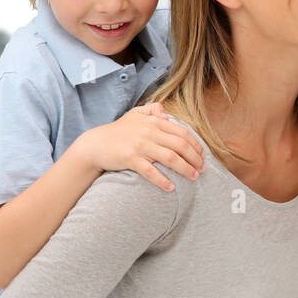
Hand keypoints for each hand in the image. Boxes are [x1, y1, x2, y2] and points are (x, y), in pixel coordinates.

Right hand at [74, 101, 204, 191]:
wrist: (94, 144)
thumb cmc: (117, 132)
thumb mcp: (134, 115)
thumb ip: (152, 110)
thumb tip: (166, 113)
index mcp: (153, 122)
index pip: (183, 132)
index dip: (196, 145)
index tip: (203, 156)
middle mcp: (149, 132)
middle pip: (181, 145)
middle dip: (195, 158)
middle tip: (202, 169)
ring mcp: (140, 145)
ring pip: (170, 158)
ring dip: (185, 169)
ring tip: (194, 177)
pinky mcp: (130, 158)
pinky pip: (150, 171)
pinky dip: (162, 180)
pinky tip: (171, 188)